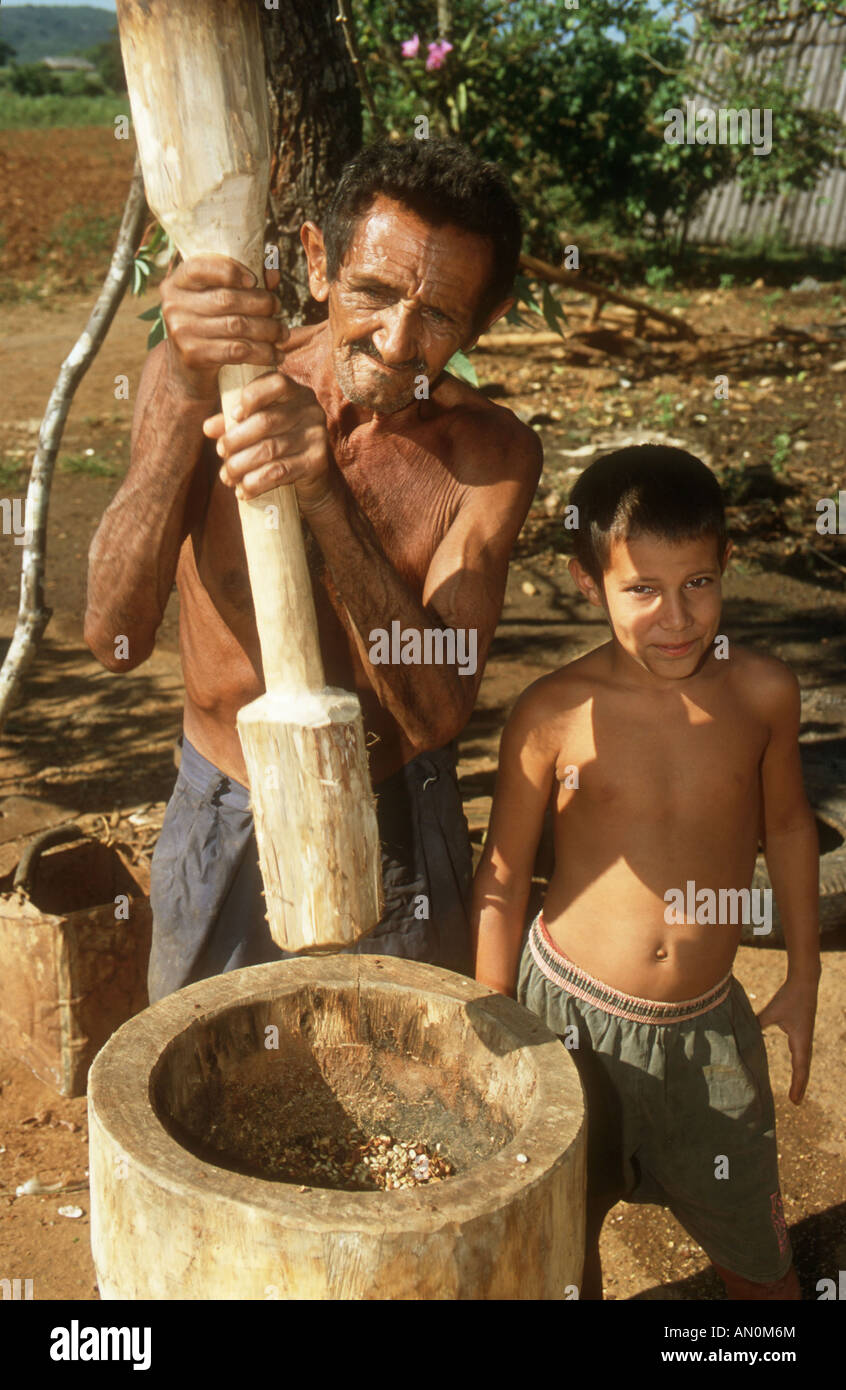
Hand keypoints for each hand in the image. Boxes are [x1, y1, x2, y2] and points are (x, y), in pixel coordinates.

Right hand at [161, 254, 288, 400]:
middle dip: (260, 302)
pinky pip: (236, 351)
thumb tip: (273, 274)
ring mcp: (181, 331)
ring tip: (283, 334)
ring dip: (267, 329)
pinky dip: (262, 352)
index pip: (199, 267)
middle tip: (278, 308)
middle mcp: (173, 305)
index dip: (230, 270)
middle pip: (226, 298)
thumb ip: (245, 282)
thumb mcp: (219, 299)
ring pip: (236, 325)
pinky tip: (276, 354)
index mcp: (177, 283)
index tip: (254, 280)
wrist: (189, 371)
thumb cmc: (211, 326)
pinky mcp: (194, 356)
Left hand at [203, 364, 333, 508]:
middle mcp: (311, 411)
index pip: (277, 383)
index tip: (234, 415)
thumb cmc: (279, 446)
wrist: (311, 480)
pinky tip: (243, 491)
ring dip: (240, 466)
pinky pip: (278, 472)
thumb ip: (234, 423)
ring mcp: (316, 436)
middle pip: (265, 421)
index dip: (252, 396)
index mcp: (296, 393)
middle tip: (220, 452)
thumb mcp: (257, 429)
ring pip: (269, 450)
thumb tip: (208, 428)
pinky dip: (255, 483)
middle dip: (235, 439)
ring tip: (227, 476)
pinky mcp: (316, 462)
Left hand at [757, 975, 818, 1103]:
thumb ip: (758, 1023)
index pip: (800, 1068)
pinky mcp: (802, 1033)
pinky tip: (797, 1068)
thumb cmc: (789, 997)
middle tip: (796, 1102)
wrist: (805, 983)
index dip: (797, 1085)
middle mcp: (805, 1042)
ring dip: (800, 1077)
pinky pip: (801, 1054)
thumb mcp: (772, 1011)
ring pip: (803, 1062)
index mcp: (801, 1041)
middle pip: (803, 1069)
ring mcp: (804, 1038)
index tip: (795, 1101)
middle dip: (800, 1086)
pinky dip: (799, 1065)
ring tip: (797, 1092)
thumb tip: (743, 1033)